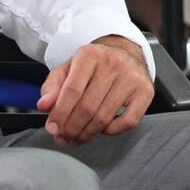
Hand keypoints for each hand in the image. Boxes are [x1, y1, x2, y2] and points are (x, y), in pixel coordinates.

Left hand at [36, 35, 152, 145]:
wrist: (124, 51)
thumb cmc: (93, 64)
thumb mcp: (68, 68)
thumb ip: (52, 86)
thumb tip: (44, 105)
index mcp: (90, 54)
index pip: (72, 90)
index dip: (60, 113)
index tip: (52, 128)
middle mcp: (113, 63)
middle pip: (88, 107)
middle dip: (71, 128)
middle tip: (62, 138)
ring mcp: (131, 77)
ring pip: (105, 117)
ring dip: (87, 134)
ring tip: (76, 138)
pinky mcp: (145, 91)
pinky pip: (128, 121)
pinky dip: (112, 131)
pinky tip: (101, 129)